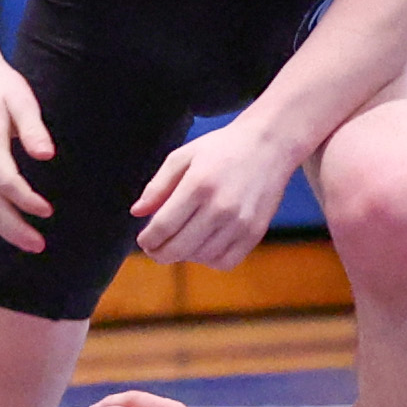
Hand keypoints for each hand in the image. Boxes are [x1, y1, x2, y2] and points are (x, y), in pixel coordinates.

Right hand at [0, 55, 56, 251]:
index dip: (27, 201)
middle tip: (39, 246)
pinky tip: (10, 223)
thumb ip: (33, 128)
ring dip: (2, 228)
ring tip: (29, 242)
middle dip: (14, 229)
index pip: (5, 182)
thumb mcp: (22, 98)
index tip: (48, 211)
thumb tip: (47, 156)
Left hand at [132, 117, 297, 270]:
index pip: (163, 226)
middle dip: (159, 253)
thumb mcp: (183, 156)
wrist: (269, 144)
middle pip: (179, 247)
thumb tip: (136, 212)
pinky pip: (226, 262)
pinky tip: (204, 246)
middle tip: (154, 249)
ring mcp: (240, 222)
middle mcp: (220, 206)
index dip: (148, 239)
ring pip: (201, 257)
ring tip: (181, 242)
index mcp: (198, 185)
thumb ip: (157, 185)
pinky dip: (210, 260)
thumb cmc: (222, 148)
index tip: (143, 240)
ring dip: (185, 255)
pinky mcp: (255, 232)